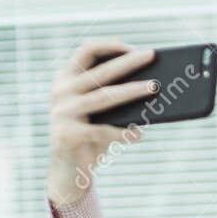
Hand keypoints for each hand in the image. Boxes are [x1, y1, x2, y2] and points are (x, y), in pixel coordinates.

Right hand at [47, 40, 159, 204]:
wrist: (69, 172)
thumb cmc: (91, 137)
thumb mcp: (100, 113)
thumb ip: (114, 98)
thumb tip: (152, 85)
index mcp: (66, 79)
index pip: (86, 51)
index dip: (110, 45)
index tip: (133, 46)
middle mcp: (61, 91)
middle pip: (100, 71)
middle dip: (128, 61)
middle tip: (152, 55)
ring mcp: (63, 112)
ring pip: (104, 97)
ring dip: (132, 90)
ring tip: (154, 88)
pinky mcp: (68, 134)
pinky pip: (103, 131)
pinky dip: (124, 133)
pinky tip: (139, 135)